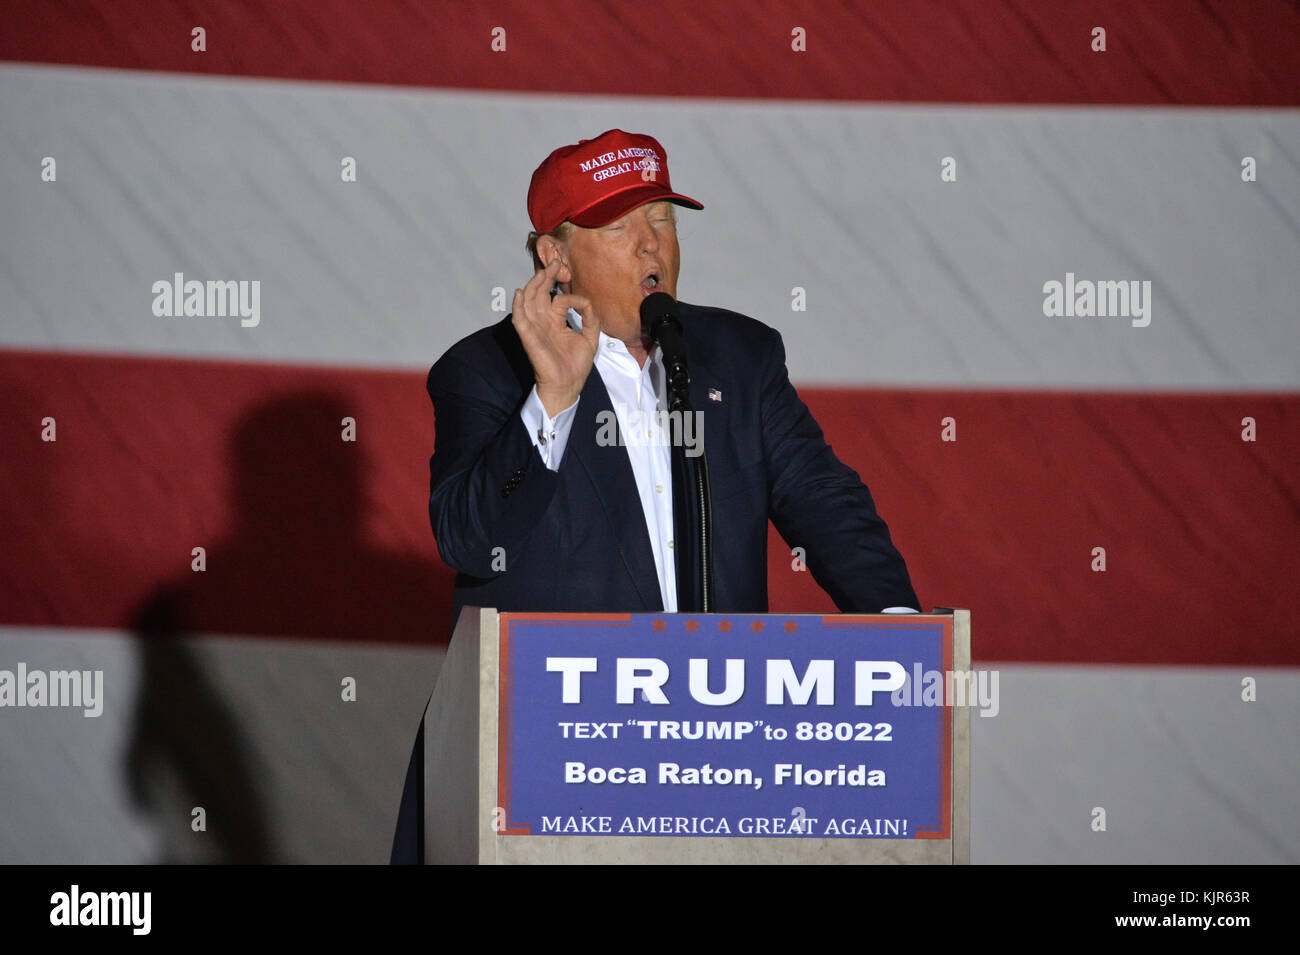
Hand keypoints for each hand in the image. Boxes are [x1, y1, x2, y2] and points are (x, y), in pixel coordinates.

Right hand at [511, 257, 600, 416]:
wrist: (568, 385)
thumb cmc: (576, 365)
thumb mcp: (590, 337)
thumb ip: (590, 317)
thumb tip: (585, 301)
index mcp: (556, 322)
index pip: (557, 299)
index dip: (568, 294)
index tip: (582, 301)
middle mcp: (543, 322)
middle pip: (539, 294)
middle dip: (546, 277)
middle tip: (555, 262)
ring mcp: (535, 328)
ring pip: (529, 301)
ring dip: (534, 285)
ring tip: (543, 271)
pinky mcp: (529, 337)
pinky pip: (520, 319)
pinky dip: (518, 306)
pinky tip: (520, 293)